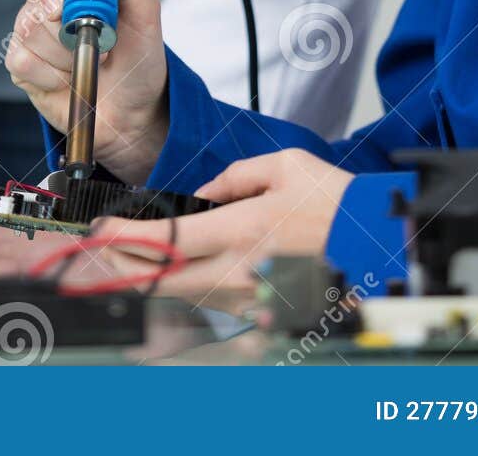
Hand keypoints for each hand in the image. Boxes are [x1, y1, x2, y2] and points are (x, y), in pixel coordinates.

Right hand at [5, 0, 168, 183]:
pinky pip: (21, 59)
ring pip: (29, 28)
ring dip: (66, 53)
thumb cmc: (140, 56)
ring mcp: (32, 29)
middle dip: (71, 23)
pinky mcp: (21, 61)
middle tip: (101, 39)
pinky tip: (68, 79)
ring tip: (87, 59)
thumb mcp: (147, 8)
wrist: (132, 111)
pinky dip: (52, 75)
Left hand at [90, 149, 352, 307]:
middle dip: (128, 267)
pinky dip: (189, 295)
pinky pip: (215, 308)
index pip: (168, 238)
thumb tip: (203, 192)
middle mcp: (240, 269)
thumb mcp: (283, 166)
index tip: (101, 231)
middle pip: (165, 279)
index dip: (127, 237)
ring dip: (155, 282)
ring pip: (186, 297)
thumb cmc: (335, 201)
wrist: (376, 243)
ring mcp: (251, 296)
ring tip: (129, 264)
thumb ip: (234, 177)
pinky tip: (176, 280)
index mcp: (241, 229)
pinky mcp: (264, 311)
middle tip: (101, 254)